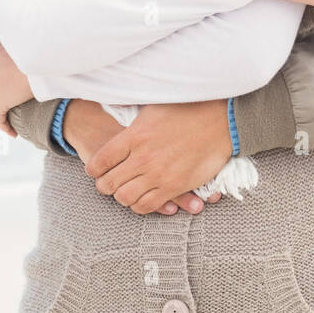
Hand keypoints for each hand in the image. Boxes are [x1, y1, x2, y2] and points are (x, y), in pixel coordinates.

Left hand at [0, 44, 34, 136]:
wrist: (38, 61)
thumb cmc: (41, 54)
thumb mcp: (34, 51)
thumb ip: (31, 55)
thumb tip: (41, 57)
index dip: (5, 80)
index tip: (14, 87)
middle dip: (3, 95)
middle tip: (15, 104)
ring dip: (5, 112)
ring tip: (15, 120)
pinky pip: (0, 118)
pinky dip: (5, 125)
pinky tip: (13, 133)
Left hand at [87, 100, 232, 214]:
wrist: (220, 120)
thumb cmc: (187, 109)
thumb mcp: (152, 107)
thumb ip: (132, 117)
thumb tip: (113, 109)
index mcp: (133, 136)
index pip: (99, 162)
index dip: (93, 169)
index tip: (96, 169)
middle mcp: (142, 157)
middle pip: (107, 184)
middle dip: (104, 185)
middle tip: (109, 182)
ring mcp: (158, 174)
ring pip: (124, 198)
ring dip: (121, 196)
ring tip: (126, 190)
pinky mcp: (174, 186)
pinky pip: (147, 206)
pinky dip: (140, 205)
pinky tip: (142, 197)